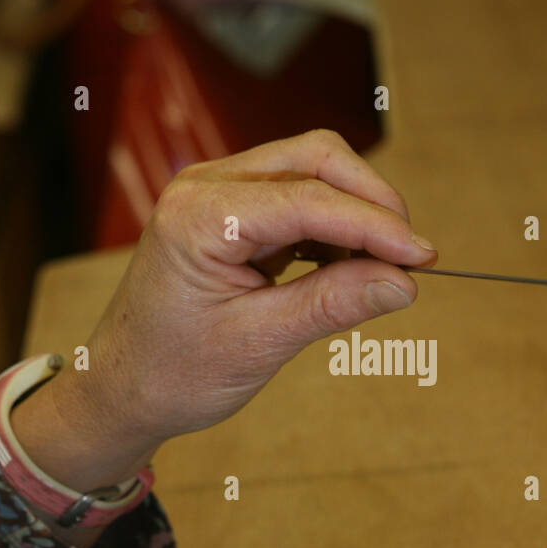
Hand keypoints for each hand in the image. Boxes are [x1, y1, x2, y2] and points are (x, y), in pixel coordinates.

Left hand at [11, 130, 435, 514]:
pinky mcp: (231, 208)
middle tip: (409, 259)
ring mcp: (217, 191)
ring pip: (312, 170)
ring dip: (356, 212)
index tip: (424, 258)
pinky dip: (334, 225)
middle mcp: (205, 186)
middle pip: (317, 160)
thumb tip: (404, 282)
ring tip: (381, 270)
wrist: (122, 388)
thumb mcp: (259, 344)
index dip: (376, 226)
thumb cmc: (174, 372)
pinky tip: (350, 266)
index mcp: (200, 216)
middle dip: (372, 203)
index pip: (310, 200)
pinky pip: (298, 195)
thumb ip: (332, 304)